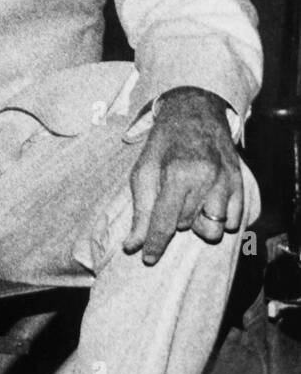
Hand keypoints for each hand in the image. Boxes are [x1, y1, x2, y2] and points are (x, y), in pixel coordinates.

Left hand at [125, 87, 242, 264]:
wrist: (194, 115)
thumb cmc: (163, 146)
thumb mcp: (142, 173)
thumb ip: (141, 212)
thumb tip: (132, 246)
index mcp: (177, 174)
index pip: (165, 222)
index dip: (155, 244)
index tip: (148, 258)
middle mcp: (206, 179)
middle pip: (186, 226)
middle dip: (173, 220)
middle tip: (169, 197)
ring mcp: (228, 181)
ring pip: (213, 228)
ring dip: (197, 221)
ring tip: (189, 200)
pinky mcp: (241, 184)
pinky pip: (234, 221)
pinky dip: (220, 218)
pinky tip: (208, 201)